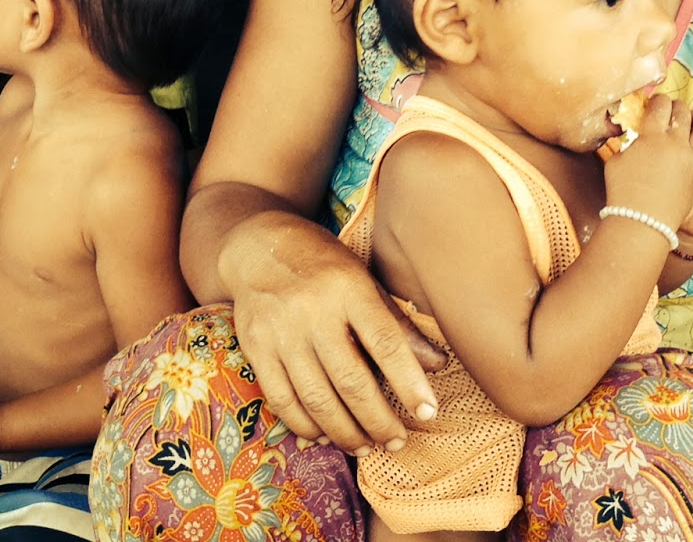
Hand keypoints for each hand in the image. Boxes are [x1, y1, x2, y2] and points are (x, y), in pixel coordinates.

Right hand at [227, 224, 444, 452]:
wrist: (257, 247)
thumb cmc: (322, 265)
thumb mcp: (364, 280)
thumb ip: (397, 325)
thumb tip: (438, 365)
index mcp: (348, 288)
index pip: (385, 342)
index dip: (410, 382)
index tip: (428, 412)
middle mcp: (313, 311)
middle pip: (351, 381)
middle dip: (379, 421)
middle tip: (397, 441)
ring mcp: (280, 332)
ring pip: (317, 399)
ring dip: (346, 433)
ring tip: (366, 446)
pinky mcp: (255, 347)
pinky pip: (282, 400)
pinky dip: (306, 426)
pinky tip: (325, 435)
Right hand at [603, 95, 692, 230]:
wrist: (644, 221)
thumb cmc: (623, 191)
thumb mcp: (618, 160)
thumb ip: (630, 144)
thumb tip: (636, 136)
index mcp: (652, 137)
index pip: (659, 107)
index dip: (658, 100)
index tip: (656, 101)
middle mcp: (675, 144)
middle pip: (684, 114)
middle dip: (678, 107)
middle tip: (674, 108)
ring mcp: (692, 159)